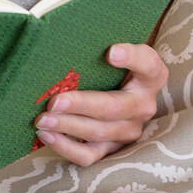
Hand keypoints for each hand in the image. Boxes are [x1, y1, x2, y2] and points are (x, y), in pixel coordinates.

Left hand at [33, 43, 167, 165]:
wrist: (117, 88)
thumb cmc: (108, 63)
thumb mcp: (111, 49)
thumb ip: (99, 45)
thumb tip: (59, 37)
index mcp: (150, 76)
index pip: (148, 64)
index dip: (131, 58)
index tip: (111, 52)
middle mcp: (143, 106)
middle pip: (114, 107)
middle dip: (81, 105)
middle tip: (54, 102)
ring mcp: (129, 131)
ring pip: (99, 133)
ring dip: (68, 127)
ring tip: (42, 120)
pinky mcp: (112, 149)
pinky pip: (90, 155)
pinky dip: (66, 148)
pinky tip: (46, 135)